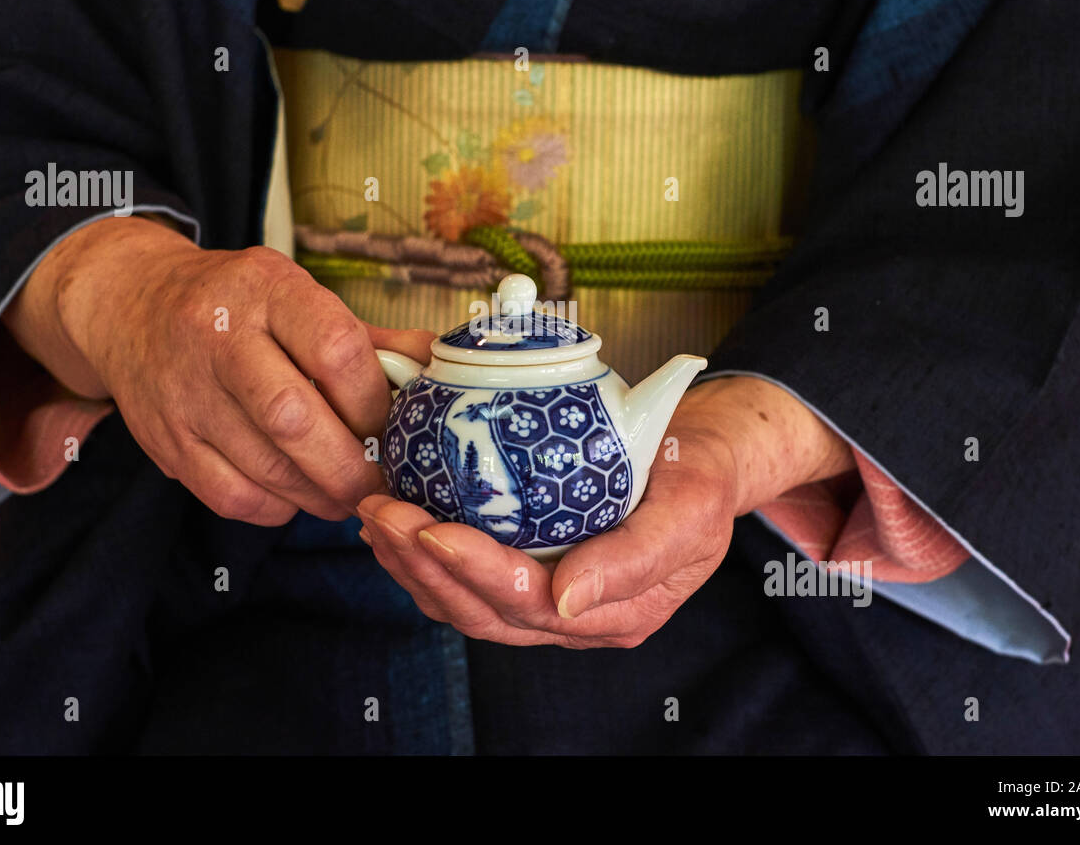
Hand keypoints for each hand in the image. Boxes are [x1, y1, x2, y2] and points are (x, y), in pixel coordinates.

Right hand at [2, 216, 432, 524]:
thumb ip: (373, 339)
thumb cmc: (241, 306)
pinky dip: (277, 507)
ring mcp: (184, 392)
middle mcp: (218, 335)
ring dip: (321, 495)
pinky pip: (231, 495)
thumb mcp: (301, 297)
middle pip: (296, 419)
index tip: (391, 426)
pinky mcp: (163, 440)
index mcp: (268, 288)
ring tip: (349, 495)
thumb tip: (445, 370)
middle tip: (381, 484)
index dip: (374, 401)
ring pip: (266, 467)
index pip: (337, 349)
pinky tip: (296, 494)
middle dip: (352, 466)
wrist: (131, 305)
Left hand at [356, 375, 852, 646]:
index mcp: (620, 610)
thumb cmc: (699, 475)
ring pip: (469, 606)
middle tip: (380, 514)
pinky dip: (428, 562)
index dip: (472, 571)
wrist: (704, 459)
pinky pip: (471, 586)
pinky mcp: (536, 577)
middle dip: (423, 567)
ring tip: (376, 519)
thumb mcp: (690, 506)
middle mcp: (580, 620)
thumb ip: (637, 556)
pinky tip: (400, 528)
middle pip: (485, 611)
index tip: (427, 529)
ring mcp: (555, 605)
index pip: (529, 602)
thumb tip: (565, 601)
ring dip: (414, 568)